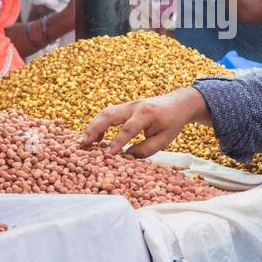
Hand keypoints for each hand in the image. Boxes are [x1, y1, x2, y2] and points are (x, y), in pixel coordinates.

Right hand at [83, 87, 207, 157]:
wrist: (177, 104)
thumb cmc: (171, 123)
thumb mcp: (164, 140)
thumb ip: (145, 150)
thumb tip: (125, 157)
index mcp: (147, 114)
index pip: (129, 129)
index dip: (117, 142)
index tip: (107, 154)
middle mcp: (134, 106)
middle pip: (110, 115)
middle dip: (95, 129)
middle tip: (84, 144)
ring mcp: (128, 104)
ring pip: (105, 112)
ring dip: (92, 126)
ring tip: (84, 142)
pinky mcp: (124, 107)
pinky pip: (107, 113)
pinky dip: (97, 124)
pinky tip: (94, 137)